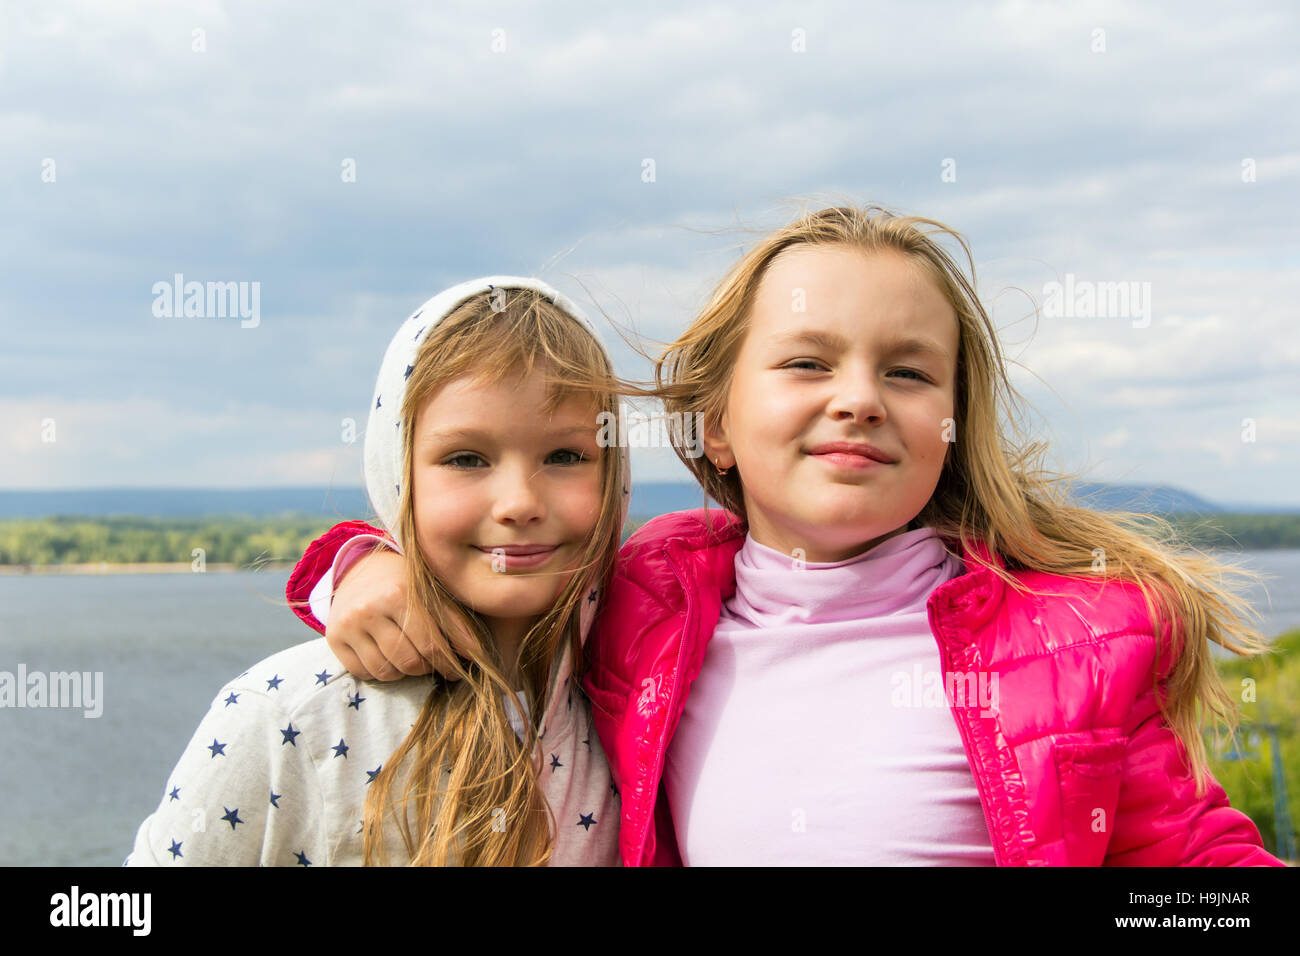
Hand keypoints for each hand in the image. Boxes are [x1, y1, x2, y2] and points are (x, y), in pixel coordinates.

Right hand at [325, 547, 478, 681]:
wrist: (361, 570)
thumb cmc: (406, 583)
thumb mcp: (432, 593)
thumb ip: (456, 622)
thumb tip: (478, 656)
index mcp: (401, 593)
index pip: (432, 645)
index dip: (449, 664)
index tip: (458, 671)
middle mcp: (371, 608)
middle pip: (410, 661)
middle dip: (429, 668)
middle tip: (436, 665)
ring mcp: (350, 624)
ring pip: (387, 671)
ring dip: (405, 671)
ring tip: (414, 658)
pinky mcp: (334, 637)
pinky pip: (364, 672)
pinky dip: (381, 671)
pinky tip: (389, 656)